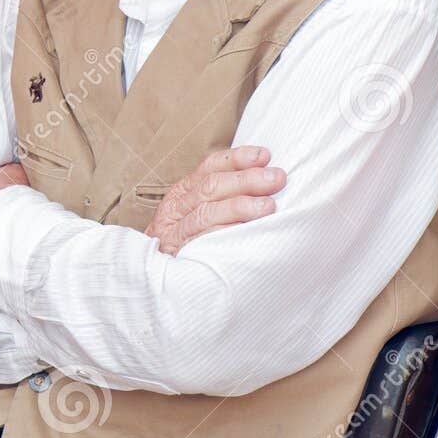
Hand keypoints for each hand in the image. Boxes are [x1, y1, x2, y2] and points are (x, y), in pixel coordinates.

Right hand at [146, 145, 285, 255]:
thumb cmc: (192, 244)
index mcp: (183, 193)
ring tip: (269, 206)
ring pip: (207, 213)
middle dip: (246, 180)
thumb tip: (265, 177)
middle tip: (277, 178)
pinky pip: (204, 241)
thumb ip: (224, 196)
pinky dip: (226, 233)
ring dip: (240, 207)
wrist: (160, 282)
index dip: (236, 159)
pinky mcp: (180, 255)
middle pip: (211, 187)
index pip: (209, 168)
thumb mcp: (202, 213)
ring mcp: (176, 233)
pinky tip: (248, 231)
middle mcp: (176, 209)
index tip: (264, 155)